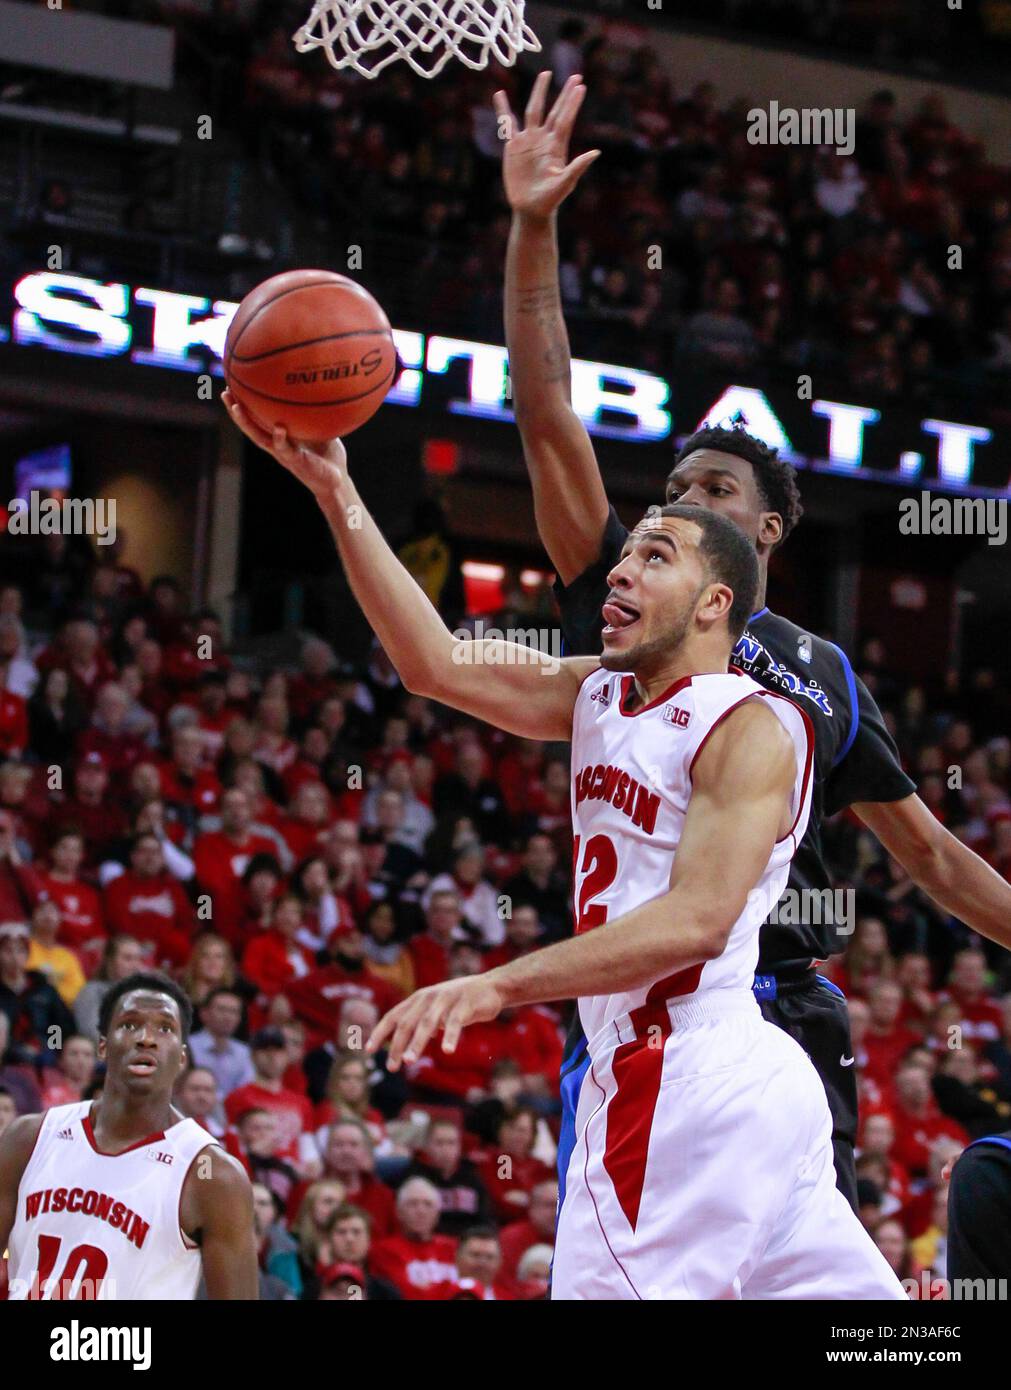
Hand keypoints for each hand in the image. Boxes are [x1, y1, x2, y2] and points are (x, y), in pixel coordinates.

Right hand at [222, 389, 347, 498]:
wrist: (336, 480)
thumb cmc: (327, 454)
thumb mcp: (320, 429)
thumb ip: (315, 413)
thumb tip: (318, 387)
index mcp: (280, 436)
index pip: (258, 419)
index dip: (245, 405)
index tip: (233, 385)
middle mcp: (277, 445)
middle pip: (250, 426)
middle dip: (235, 411)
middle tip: (225, 393)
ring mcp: (284, 454)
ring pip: (260, 438)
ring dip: (246, 423)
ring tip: (236, 407)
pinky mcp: (297, 462)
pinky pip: (286, 450)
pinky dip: (281, 439)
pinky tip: (278, 428)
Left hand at [366, 974, 504, 1069]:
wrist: (491, 987)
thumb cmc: (460, 1002)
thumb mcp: (436, 1010)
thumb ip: (420, 1023)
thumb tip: (404, 1046)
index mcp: (418, 1000)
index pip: (393, 1016)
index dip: (380, 1032)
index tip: (368, 1050)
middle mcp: (428, 998)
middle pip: (407, 1022)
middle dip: (397, 1045)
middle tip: (392, 1067)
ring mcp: (446, 999)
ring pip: (427, 1022)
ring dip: (417, 1042)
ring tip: (409, 1061)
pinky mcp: (465, 1004)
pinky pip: (456, 1022)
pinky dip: (450, 1036)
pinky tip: (447, 1051)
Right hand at [494, 71, 599, 220]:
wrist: (531, 209)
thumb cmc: (550, 200)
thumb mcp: (565, 183)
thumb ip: (578, 167)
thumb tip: (595, 152)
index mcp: (557, 147)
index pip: (565, 119)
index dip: (572, 103)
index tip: (580, 85)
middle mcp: (544, 140)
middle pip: (554, 110)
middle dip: (564, 94)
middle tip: (575, 76)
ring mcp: (528, 141)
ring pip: (533, 111)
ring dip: (539, 93)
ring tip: (545, 74)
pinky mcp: (513, 147)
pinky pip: (507, 124)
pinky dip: (503, 109)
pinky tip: (500, 95)